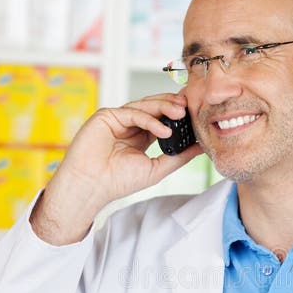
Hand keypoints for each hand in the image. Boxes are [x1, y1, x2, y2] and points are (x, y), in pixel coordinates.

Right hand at [31, 92, 200, 243]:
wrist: (91, 186)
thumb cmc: (118, 181)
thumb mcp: (157, 168)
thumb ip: (178, 156)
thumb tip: (201, 147)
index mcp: (140, 136)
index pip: (162, 118)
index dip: (178, 114)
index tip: (196, 112)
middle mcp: (129, 125)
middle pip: (155, 108)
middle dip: (173, 105)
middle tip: (191, 106)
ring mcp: (117, 119)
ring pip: (145, 106)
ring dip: (165, 107)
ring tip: (182, 113)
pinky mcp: (107, 116)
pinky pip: (133, 113)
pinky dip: (150, 120)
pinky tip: (164, 130)